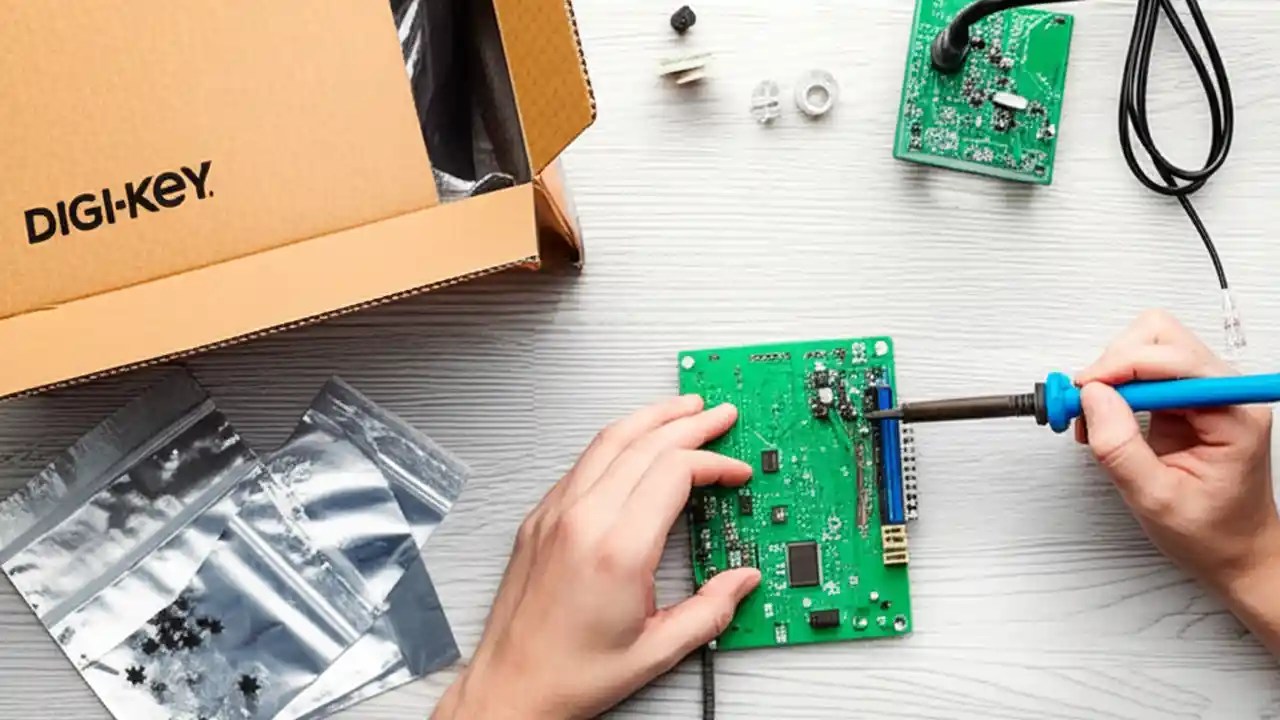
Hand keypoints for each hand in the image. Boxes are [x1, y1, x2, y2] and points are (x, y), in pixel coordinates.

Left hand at [434, 396, 760, 719]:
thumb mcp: (656, 651)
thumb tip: (742, 581)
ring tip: (680, 409)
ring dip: (650, 418)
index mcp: (616, 549)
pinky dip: (616, 441)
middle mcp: (582, 520)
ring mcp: (554, 514)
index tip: (735, 471)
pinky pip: (583, 462)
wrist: (509, 686)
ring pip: (607, 441)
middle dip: (689, 423)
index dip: (713, 462)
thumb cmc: (568, 673)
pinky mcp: (538, 518)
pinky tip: (634, 443)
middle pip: (643, 443)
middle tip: (719, 414)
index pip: (674, 472)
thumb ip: (710, 612)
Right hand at [1076, 310, 1279, 651]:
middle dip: (1114, 363)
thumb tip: (1092, 397)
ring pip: (1147, 348)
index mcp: (1232, 415)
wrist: (1234, 552)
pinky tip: (1103, 420)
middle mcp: (1223, 394)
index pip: (1175, 360)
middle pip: (1161, 338)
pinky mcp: (1184, 401)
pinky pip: (1141, 373)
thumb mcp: (1156, 499)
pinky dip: (1112, 389)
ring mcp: (1204, 394)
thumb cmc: (1212, 533)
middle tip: (1083, 400)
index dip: (1122, 366)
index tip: (1083, 391)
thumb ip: (1120, 446)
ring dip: (1110, 376)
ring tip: (1091, 417)